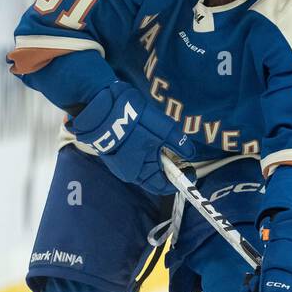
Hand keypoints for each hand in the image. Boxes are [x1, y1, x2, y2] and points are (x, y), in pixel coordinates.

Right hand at [69, 83, 194, 193]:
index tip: (190, 170)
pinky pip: (132, 158)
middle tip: (179, 157)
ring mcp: (117, 163)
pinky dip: (144, 153)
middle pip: (153, 177)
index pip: (163, 186)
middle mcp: (127, 173)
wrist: (100, 105)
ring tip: (165, 146)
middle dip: (168, 169)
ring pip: (142, 167)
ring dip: (155, 160)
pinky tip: (148, 140)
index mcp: (140, 173)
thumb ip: (180, 144)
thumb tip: (191, 154)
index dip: (179, 180)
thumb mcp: (164, 130)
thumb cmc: (134, 121)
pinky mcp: (111, 151)